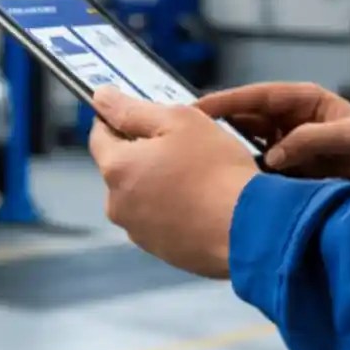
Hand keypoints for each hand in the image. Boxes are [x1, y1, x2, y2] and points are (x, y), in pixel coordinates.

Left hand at [89, 87, 260, 278]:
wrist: (250, 230)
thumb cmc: (215, 169)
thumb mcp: (179, 122)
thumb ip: (133, 109)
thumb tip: (100, 97)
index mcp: (116, 168)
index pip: (99, 135)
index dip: (118, 119)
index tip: (143, 115)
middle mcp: (117, 204)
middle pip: (122, 168)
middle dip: (144, 154)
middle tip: (183, 146)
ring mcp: (138, 232)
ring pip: (141, 196)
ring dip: (159, 183)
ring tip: (197, 178)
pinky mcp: (161, 252)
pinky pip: (160, 221)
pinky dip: (173, 209)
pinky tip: (202, 204)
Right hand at [197, 83, 349, 179]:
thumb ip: (313, 141)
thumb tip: (273, 156)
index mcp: (301, 101)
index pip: (255, 96)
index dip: (225, 102)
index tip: (198, 110)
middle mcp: (287, 118)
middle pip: (243, 118)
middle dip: (216, 127)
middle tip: (186, 137)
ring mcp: (283, 141)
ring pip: (244, 142)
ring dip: (225, 151)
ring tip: (197, 162)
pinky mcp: (283, 165)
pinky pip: (255, 165)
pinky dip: (241, 172)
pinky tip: (223, 183)